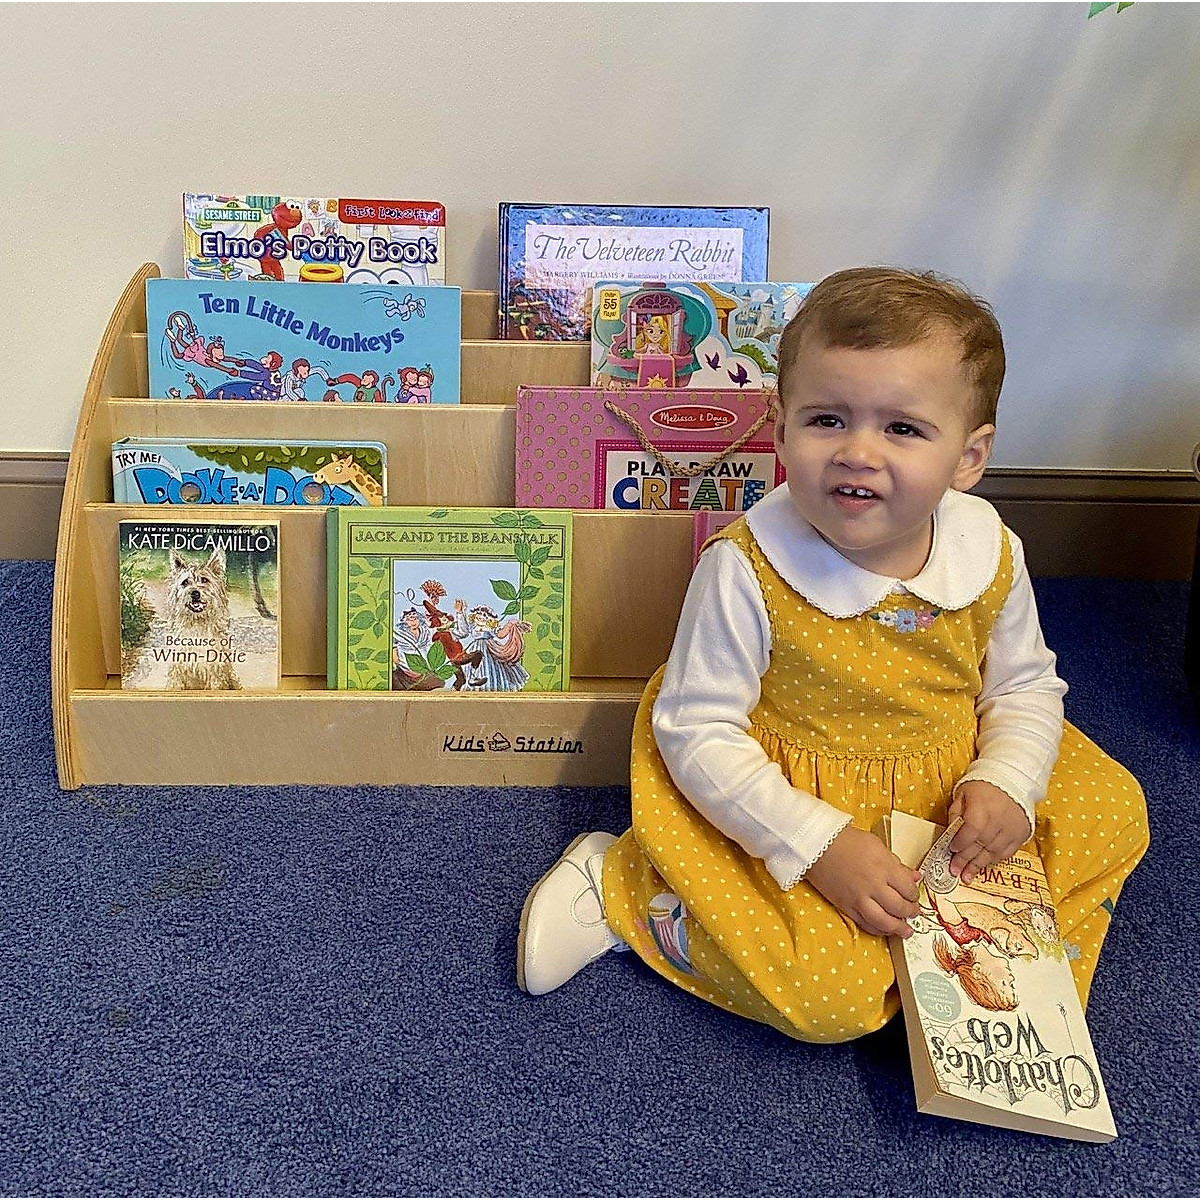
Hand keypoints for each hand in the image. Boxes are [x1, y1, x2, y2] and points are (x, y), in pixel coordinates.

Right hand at [806, 826, 922, 938]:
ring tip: (906, 931)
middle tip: (913, 912)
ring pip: (884, 921)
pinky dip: (878, 930)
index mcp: (884, 867)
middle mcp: (873, 885)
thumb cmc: (846, 841)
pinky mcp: (846, 906)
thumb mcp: (877, 846)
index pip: (908, 889)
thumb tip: (915, 877)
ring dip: (898, 928)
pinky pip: (865, 924)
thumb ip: (897, 864)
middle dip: (910, 912)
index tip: (914, 896)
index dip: (914, 895)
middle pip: (899, 907)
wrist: (817, 844)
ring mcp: (859, 898)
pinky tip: (885, 930)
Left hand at [948, 781, 1030, 884]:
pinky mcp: (1021, 835)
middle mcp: (1000, 819)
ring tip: (966, 876)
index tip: (951, 849)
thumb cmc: (983, 787)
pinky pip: (1006, 852)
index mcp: (983, 805)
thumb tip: (950, 833)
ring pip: (993, 851)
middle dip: (966, 859)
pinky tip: (983, 866)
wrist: (1013, 780)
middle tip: (954, 870)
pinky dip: (993, 860)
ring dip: (978, 865)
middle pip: (981, 843)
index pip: (972, 828)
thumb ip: (956, 813)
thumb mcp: (963, 793)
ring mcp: (1012, 828)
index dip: (961, 841)